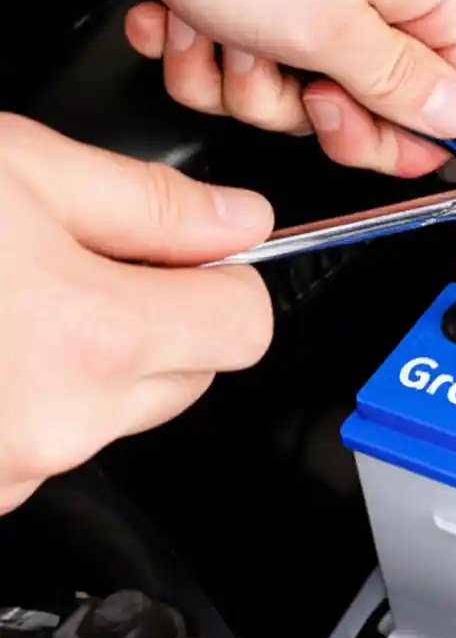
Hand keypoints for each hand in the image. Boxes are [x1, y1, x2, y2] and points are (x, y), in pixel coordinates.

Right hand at [0, 113, 273, 513]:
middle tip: (86, 266)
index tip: (196, 255)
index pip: (248, 327)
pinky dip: (45, 397)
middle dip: (166, 316)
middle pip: (195, 372)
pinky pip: (58, 442)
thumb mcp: (23, 171)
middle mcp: (65, 420)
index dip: (230, 279)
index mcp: (96, 337)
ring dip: (101, 359)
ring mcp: (20, 465)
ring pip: (126, 409)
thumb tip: (240, 220)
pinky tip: (1, 343)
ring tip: (24, 301)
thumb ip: (150, 203)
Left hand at [84, 0, 455, 177]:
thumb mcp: (332, 30)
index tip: (377, 142)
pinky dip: (201, 61)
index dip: (422, 137)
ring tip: (226, 32)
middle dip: (314, 110)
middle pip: (372, 109)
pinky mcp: (249, 10)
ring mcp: (309, 3)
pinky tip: (186, 20)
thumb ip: (401, 86)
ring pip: (294, 102)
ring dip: (245, 84)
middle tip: (304, 87)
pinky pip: (239, 77)